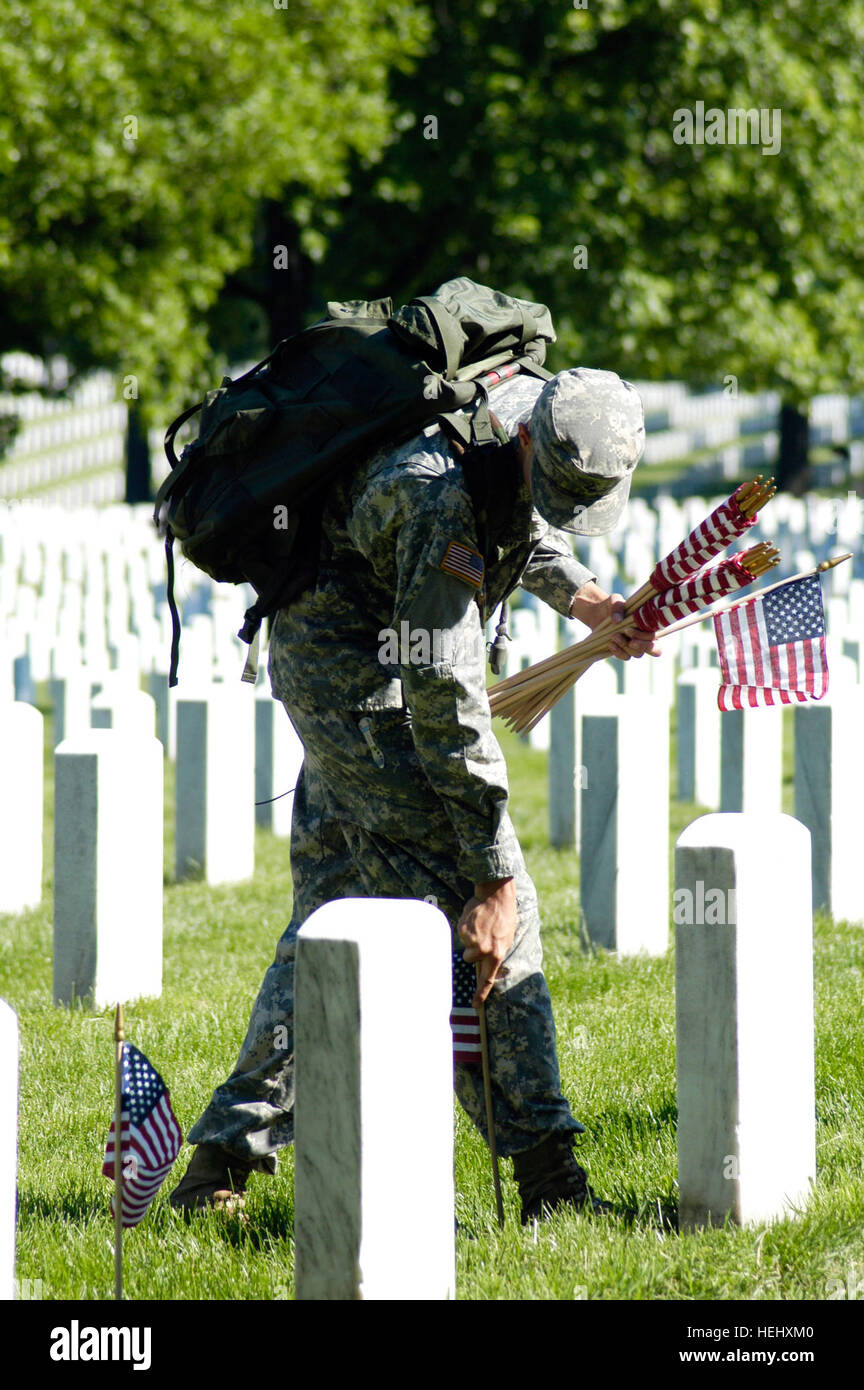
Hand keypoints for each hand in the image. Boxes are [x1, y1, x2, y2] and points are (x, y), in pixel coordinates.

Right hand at [457, 878, 515, 1008]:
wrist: (496, 895)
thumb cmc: (504, 917)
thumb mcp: (506, 939)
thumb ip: (495, 953)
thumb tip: (485, 964)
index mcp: (496, 954)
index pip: (487, 979)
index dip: (480, 993)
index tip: (475, 1005)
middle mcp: (483, 950)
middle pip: (470, 959)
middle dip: (473, 950)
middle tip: (482, 936)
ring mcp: (472, 940)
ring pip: (466, 945)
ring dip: (471, 938)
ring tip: (481, 925)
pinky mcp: (463, 930)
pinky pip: (461, 933)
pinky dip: (466, 927)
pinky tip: (476, 919)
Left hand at [571, 582, 660, 659]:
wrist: (598, 613)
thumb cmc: (612, 605)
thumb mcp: (614, 600)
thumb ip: (617, 607)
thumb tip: (618, 621)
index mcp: (649, 624)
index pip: (656, 636)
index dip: (647, 637)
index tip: (628, 630)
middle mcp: (645, 636)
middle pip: (655, 650)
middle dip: (642, 646)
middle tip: (630, 641)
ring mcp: (635, 645)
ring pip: (637, 654)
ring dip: (626, 646)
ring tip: (613, 636)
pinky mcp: (623, 650)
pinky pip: (625, 657)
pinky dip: (618, 652)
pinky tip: (610, 644)